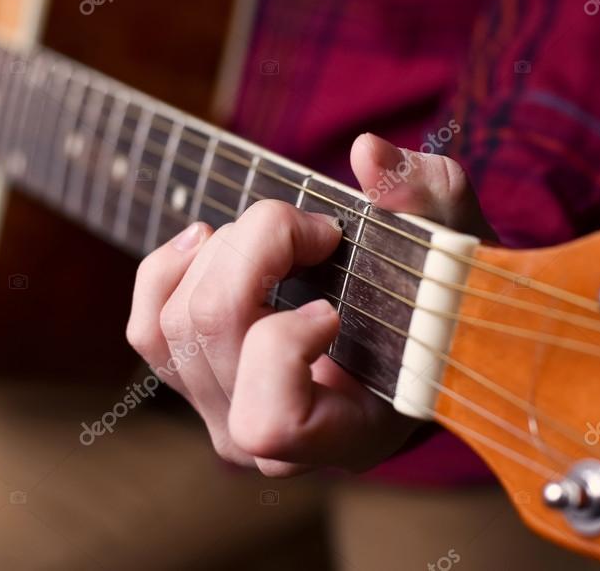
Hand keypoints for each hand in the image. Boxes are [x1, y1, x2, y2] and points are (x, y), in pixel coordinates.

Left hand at [125, 133, 494, 476]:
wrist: (413, 334)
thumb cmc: (439, 302)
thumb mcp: (452, 250)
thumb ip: (426, 202)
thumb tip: (368, 153)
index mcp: (347, 435)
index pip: (270, 421)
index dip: (285, 344)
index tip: (332, 307)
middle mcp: (273, 446)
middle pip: (209, 329)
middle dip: (258, 247)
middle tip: (318, 232)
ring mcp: (225, 416)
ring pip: (174, 320)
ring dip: (224, 249)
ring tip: (278, 236)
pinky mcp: (196, 384)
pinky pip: (148, 327)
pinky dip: (169, 267)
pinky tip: (209, 240)